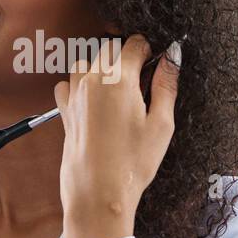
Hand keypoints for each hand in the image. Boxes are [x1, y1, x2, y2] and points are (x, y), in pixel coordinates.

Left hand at [53, 34, 180, 237]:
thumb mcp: (161, 124)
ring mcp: (74, 94)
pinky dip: (80, 85)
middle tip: (141, 83)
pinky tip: (94, 103)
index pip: (134, 43)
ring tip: (118, 94)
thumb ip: (166, 85)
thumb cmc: (132, 163)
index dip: (149, 51)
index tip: (155, 64)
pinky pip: (68, 84)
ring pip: (87, 62)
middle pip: (109, 48)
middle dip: (126, 58)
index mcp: (118, 78)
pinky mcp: (64, 111)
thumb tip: (173, 56)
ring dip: (103, 69)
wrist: (97, 193)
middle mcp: (92, 80)